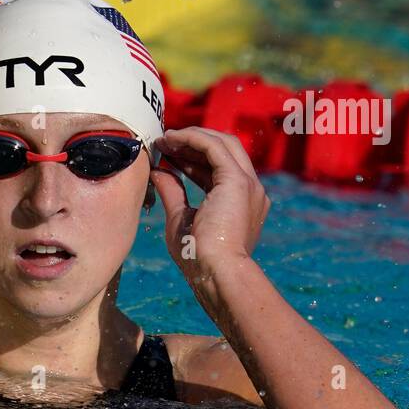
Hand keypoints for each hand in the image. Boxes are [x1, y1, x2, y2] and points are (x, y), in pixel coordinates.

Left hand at [149, 127, 270, 286]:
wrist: (215, 272)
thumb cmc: (198, 256)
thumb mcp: (180, 218)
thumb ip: (172, 192)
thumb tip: (158, 171)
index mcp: (240, 201)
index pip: (217, 168)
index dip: (191, 157)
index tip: (167, 153)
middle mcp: (250, 189)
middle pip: (224, 150)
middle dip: (193, 142)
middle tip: (164, 141)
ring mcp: (248, 184)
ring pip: (222, 143)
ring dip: (192, 137)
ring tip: (165, 138)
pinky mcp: (238, 181)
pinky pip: (214, 147)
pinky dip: (193, 139)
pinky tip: (171, 139)